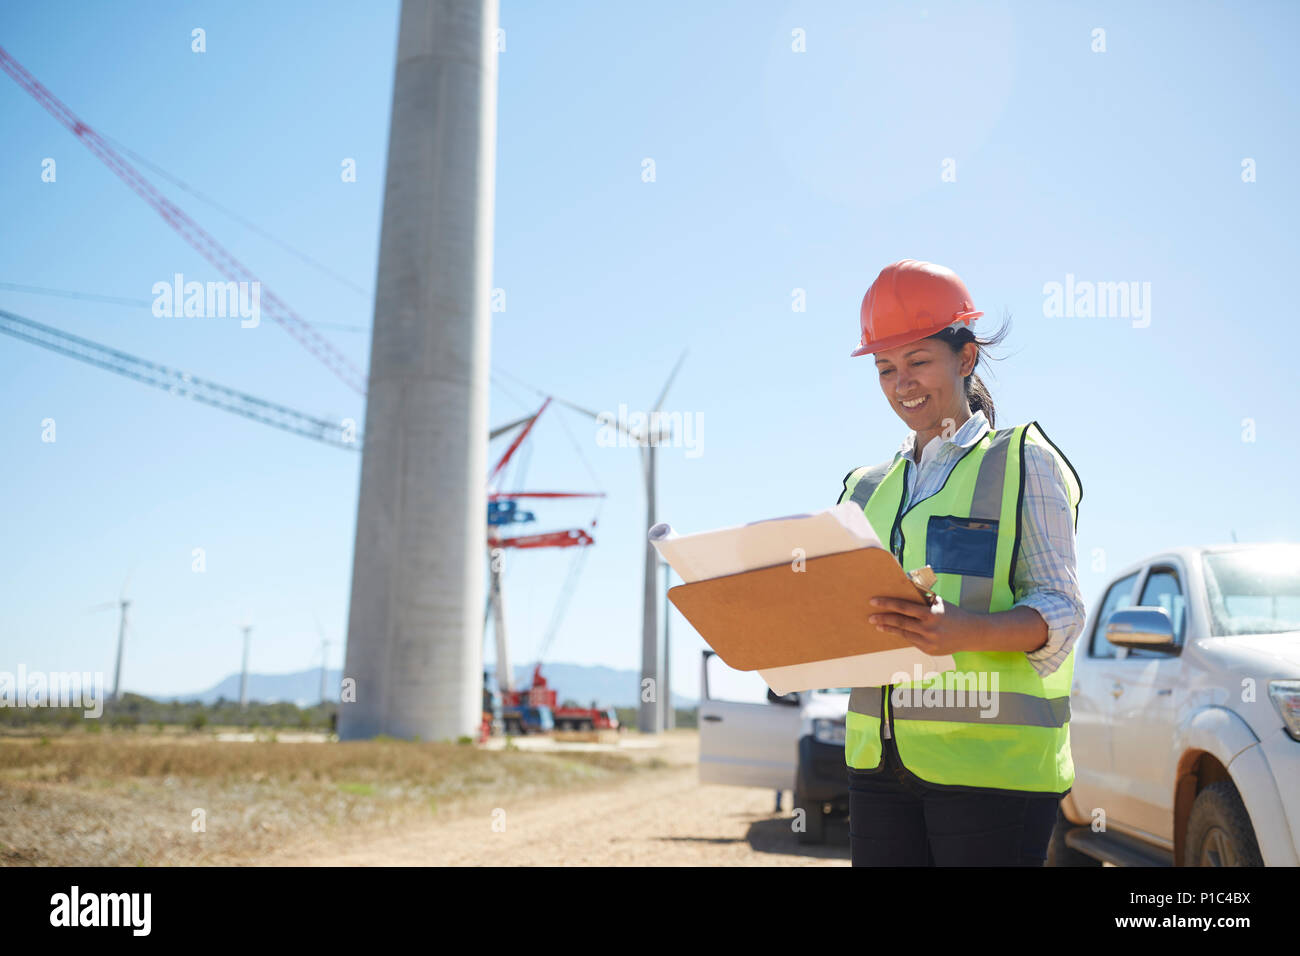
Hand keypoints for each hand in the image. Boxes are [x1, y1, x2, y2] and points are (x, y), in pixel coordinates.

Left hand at [868, 595, 987, 655]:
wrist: (971, 633)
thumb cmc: (953, 613)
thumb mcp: (939, 602)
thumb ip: (922, 596)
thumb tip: (904, 584)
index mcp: (930, 613)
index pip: (903, 607)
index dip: (887, 604)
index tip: (874, 601)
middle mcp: (928, 629)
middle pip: (900, 622)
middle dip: (883, 619)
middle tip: (870, 617)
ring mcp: (928, 642)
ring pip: (904, 634)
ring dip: (889, 629)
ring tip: (878, 625)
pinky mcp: (929, 650)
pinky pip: (912, 641)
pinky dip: (903, 635)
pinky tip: (894, 631)